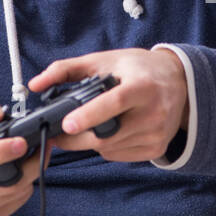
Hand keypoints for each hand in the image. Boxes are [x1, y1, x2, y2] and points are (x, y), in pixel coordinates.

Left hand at [28, 48, 188, 162]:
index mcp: (142, 85)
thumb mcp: (105, 60)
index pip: (115, 103)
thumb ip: (67, 70)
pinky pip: (118, 155)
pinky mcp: (156, 148)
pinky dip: (106, 147)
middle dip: (77, 137)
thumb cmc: (138, 69)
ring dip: (90, 141)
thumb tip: (35, 84)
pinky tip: (109, 131)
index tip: (67, 124)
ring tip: (90, 124)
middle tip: (60, 131)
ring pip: (108, 148)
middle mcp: (153, 112)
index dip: (90, 115)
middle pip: (107, 134)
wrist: (179, 83)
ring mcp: (156, 133)